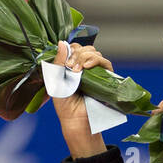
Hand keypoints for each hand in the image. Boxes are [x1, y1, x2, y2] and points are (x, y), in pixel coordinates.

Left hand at [51, 40, 111, 157]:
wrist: (76, 119)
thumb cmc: (65, 104)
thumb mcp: (56, 81)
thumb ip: (58, 62)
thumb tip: (61, 43)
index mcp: (73, 66)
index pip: (75, 48)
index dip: (71, 49)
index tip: (65, 61)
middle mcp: (85, 67)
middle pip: (85, 48)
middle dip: (77, 54)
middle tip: (70, 68)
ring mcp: (96, 72)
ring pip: (94, 53)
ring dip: (84, 57)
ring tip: (77, 71)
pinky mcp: (106, 78)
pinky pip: (105, 62)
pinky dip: (95, 61)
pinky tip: (87, 67)